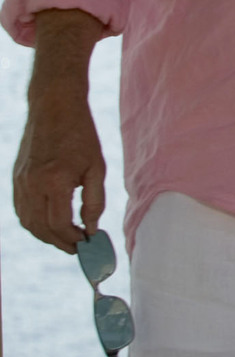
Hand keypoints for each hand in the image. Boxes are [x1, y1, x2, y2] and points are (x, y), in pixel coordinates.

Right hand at [14, 82, 107, 252]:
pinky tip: (50, 223)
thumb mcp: (97, 167)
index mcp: (55, 181)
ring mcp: (20, 182)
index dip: (74, 238)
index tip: (88, 242)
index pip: (59, 224)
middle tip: (77, 247)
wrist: (53, 108)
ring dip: (45, 235)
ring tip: (65, 238)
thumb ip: (94, 201)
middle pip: (41, 228)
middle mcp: (32, 185)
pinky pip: (21, 210)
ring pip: (27, 222)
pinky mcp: (15, 178)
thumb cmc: (80, 135)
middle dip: (59, 242)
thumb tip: (92, 228)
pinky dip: (34, 222)